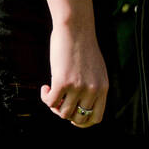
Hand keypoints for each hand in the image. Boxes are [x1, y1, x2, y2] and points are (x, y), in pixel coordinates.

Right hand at [42, 0, 107, 127]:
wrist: (75, 27)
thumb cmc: (82, 45)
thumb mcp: (96, 69)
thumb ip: (93, 86)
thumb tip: (79, 106)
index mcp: (103, 88)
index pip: (95, 118)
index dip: (82, 121)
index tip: (72, 114)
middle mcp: (93, 90)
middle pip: (77, 119)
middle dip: (66, 113)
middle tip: (59, 101)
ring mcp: (78, 87)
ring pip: (62, 112)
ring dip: (54, 105)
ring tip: (51, 90)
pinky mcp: (63, 81)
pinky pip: (50, 102)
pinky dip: (45, 97)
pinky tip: (45, 87)